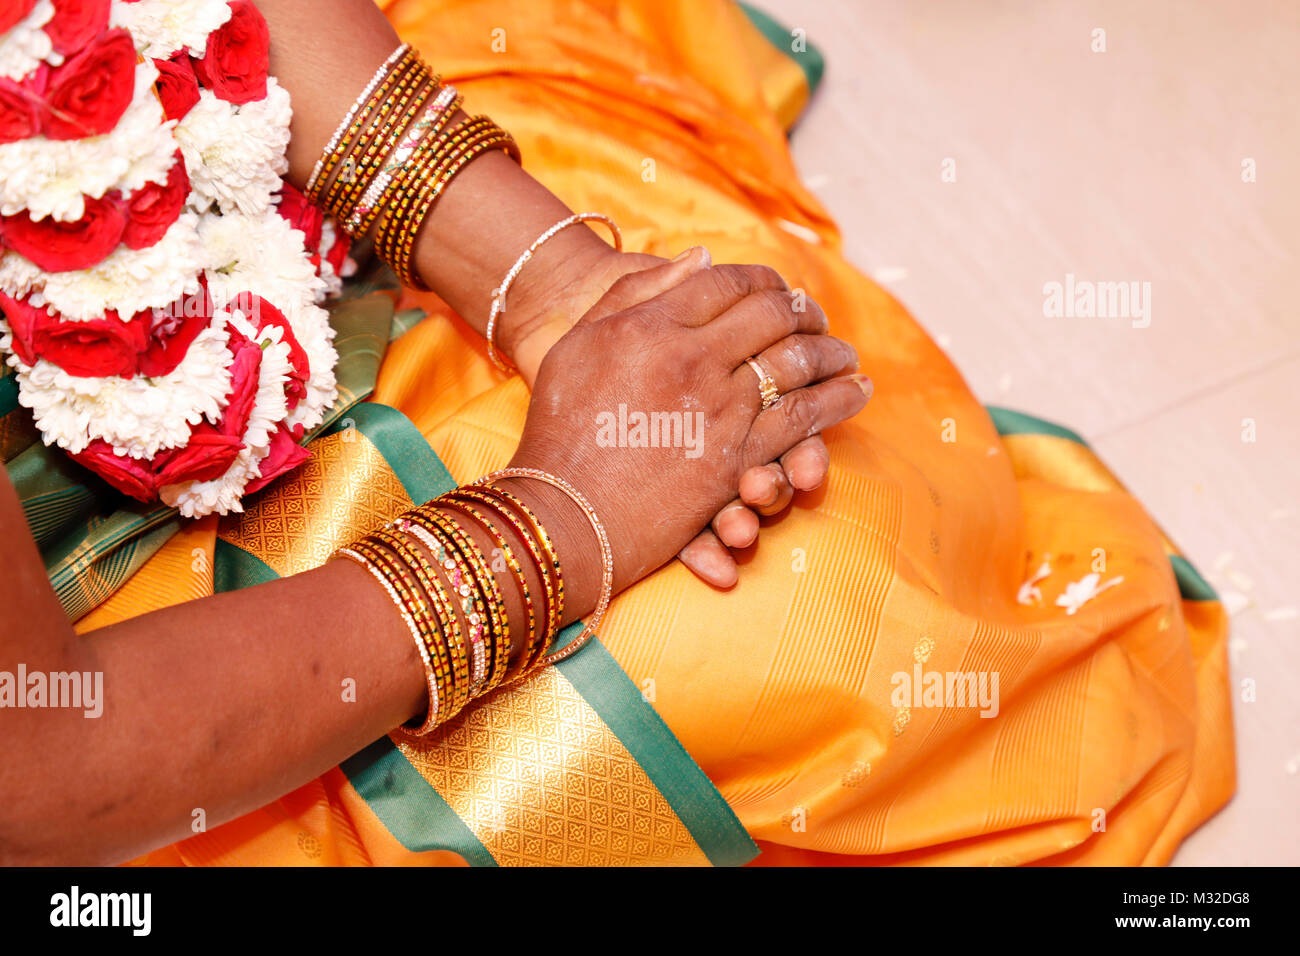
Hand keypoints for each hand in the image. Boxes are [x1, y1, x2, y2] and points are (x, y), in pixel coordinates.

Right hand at [503, 254, 871, 614]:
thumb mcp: (579, 344)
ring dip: (831, 350)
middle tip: (818, 317)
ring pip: (797, 362)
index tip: (777, 288)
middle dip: (804, 310)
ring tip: (847, 353)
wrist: (562, 515)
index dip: (761, 280)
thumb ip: (634, 293)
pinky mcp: (737, 460)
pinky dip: (838, 399)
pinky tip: (857, 390)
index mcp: (649, 324)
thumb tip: (703, 258)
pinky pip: (804, 419)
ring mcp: (718, 409)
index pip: (725, 282)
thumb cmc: (559, 431)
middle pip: (771, 314)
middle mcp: (690, 358)